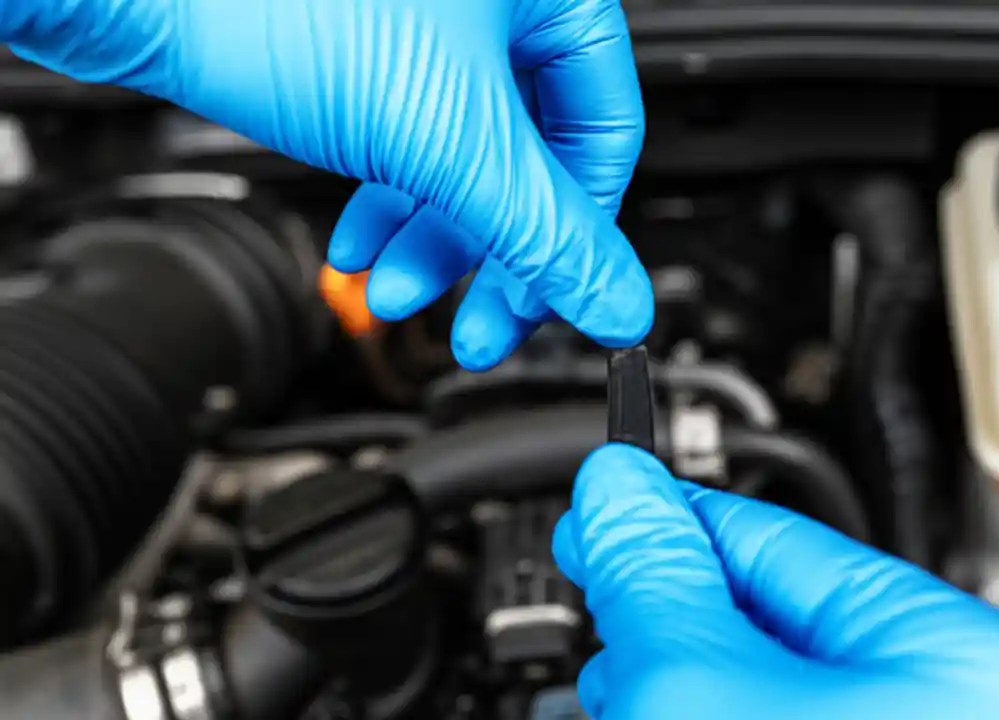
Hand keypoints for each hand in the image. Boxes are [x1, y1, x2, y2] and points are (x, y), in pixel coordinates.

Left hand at [3, 0, 650, 369]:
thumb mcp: (450, 141)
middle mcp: (498, 1)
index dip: (577, 233)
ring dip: (432, 241)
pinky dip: (389, 205)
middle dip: (490, 251)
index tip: (543, 300)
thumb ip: (546, 232)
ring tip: (397, 293)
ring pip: (463, 156)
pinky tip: (359, 251)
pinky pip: (409, 141)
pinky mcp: (368, 46)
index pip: (605, 134)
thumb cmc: (280, 2)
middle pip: (532, 156)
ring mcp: (433, 22)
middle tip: (476, 325)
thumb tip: (620, 303)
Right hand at [554, 445, 998, 719]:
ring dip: (677, 674)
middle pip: (778, 612)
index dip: (677, 514)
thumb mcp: (701, 688)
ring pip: (769, 680)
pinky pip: (776, 719)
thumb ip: (660, 576)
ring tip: (611, 683)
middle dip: (668, 607)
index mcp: (967, 660)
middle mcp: (962, 707)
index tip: (605, 504)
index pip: (790, 538)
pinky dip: (707, 711)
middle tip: (597, 600)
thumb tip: (620, 490)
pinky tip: (649, 713)